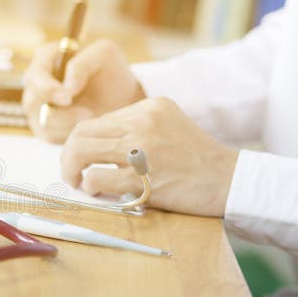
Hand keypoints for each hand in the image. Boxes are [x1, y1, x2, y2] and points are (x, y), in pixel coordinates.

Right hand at [22, 39, 144, 142]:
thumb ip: (82, 64)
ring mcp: (37, 106)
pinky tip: (85, 125)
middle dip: (59, 111)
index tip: (68, 98)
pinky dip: (69, 133)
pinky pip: (49, 135)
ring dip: (68, 123)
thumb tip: (67, 87)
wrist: (120, 97)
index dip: (47, 88)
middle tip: (87, 113)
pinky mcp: (44, 127)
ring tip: (91, 116)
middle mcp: (35, 83)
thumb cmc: (110, 71)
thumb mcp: (104, 56)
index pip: (35, 75)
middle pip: (31, 101)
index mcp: (45, 58)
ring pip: (41, 121)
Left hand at [59, 97, 239, 216]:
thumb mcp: (167, 124)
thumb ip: (134, 126)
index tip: (82, 158)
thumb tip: (93, 142)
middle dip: (68, 155)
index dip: (82, 141)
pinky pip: (97, 177)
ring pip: (81, 151)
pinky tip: (97, 190)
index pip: (97, 121)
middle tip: (71, 171)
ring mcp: (142, 149)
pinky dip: (89, 185)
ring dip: (71, 169)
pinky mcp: (143, 178)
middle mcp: (143, 122)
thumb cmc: (195, 158)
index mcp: (149, 106)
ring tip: (78, 181)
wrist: (230, 179)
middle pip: (81, 133)